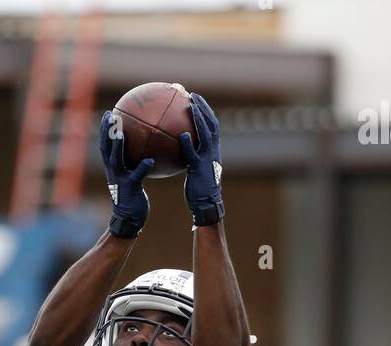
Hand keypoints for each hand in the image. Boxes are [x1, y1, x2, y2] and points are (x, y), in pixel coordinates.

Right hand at [99, 110, 155, 238]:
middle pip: (106, 148)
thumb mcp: (132, 177)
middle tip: (110, 115)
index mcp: (113, 167)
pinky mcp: (130, 189)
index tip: (108, 113)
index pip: (106, 145)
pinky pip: (137, 176)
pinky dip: (143, 168)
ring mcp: (120, 180)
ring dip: (117, 147)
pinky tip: (151, 160)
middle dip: (106, 132)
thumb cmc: (133, 196)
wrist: (129, 218)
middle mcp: (113, 171)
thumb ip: (135, 163)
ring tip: (121, 134)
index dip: (105, 129)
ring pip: (116, 160)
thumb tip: (146, 149)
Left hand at [178, 93, 223, 226]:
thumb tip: (178, 147)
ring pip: (206, 134)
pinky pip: (194, 154)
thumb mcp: (195, 170)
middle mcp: (212, 152)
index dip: (205, 111)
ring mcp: (207, 159)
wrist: (206, 205)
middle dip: (203, 108)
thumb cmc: (198, 190)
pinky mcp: (199, 169)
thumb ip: (189, 156)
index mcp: (212, 151)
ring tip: (190, 106)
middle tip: (192, 95)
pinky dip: (189, 144)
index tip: (196, 99)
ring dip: (199, 118)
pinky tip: (182, 135)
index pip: (211, 126)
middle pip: (211, 124)